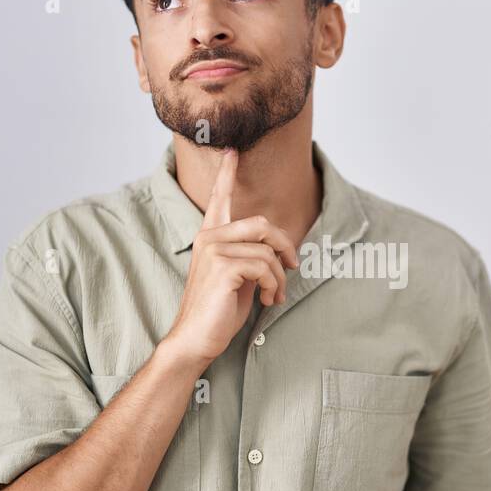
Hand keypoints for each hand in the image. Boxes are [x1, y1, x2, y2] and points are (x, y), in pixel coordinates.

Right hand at [162, 148, 300, 366]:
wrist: (196, 339)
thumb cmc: (218, 312)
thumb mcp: (240, 279)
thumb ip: (252, 257)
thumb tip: (279, 251)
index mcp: (210, 238)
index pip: (219, 200)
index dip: (226, 175)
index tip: (232, 151)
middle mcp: (209, 238)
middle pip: (263, 224)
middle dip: (286, 246)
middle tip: (293, 267)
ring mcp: (213, 250)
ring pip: (267, 249)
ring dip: (280, 276)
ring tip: (276, 294)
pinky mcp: (222, 266)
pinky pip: (265, 266)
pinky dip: (274, 284)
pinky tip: (269, 299)